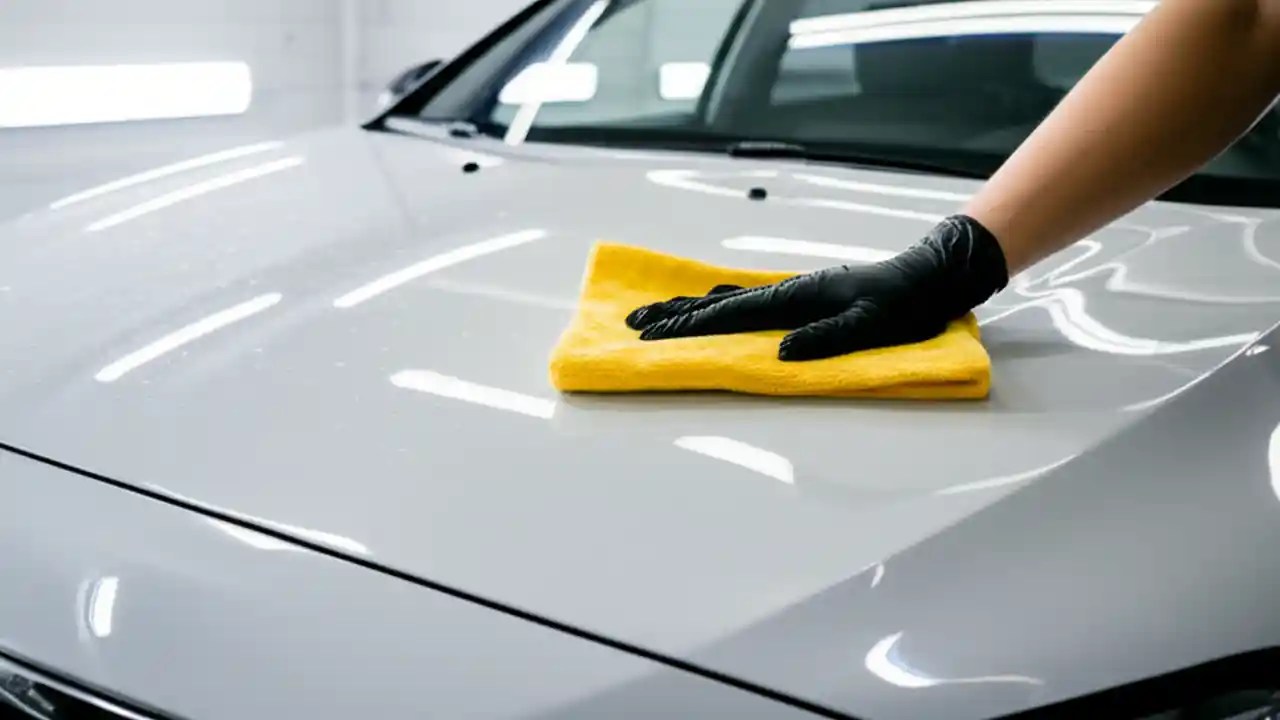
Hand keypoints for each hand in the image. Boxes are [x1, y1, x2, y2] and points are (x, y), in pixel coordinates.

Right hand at [626, 215, 1008, 360]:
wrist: (930, 278)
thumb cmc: (906, 305)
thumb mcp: (872, 325)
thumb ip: (828, 338)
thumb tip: (781, 352)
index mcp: (798, 298)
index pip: (733, 315)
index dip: (692, 327)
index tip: (654, 335)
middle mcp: (788, 291)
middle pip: (719, 303)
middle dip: (676, 314)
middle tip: (635, 323)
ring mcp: (794, 292)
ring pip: (730, 299)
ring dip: (692, 307)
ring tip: (659, 312)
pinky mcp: (803, 296)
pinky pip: (748, 299)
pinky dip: (720, 301)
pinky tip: (714, 302)